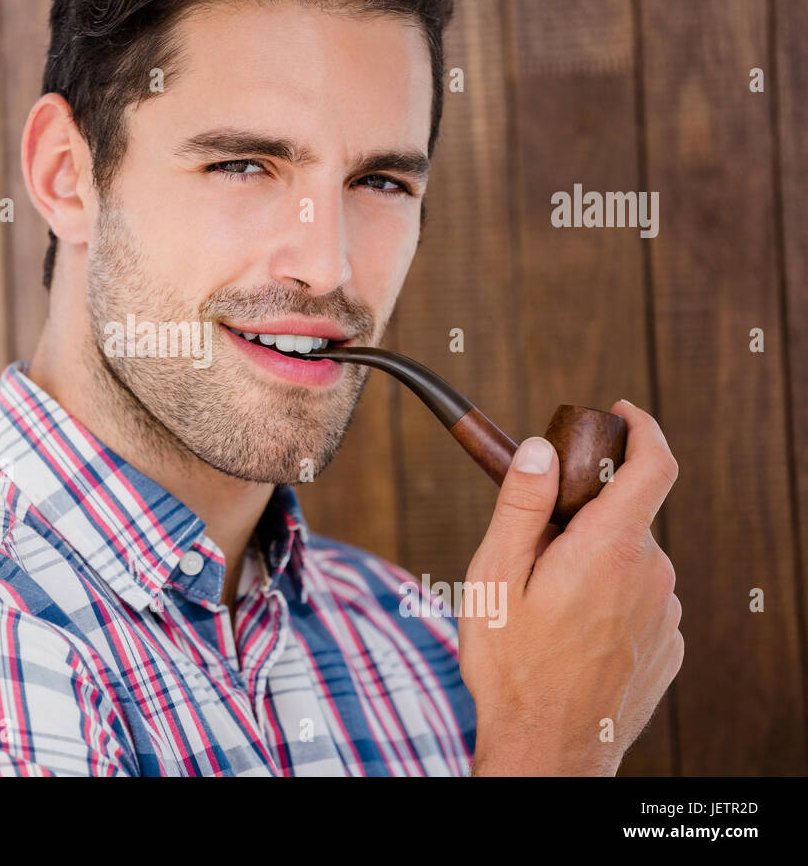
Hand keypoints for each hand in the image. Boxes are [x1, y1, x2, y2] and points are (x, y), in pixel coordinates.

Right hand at [459, 399, 681, 775]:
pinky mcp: (668, 647)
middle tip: (531, 554)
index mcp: (610, 548)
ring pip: (630, 562)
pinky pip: (640, 603)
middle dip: (583, 518)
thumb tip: (539, 450)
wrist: (549, 750)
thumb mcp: (497, 576)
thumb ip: (521, 506)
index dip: (642, 428)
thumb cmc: (512, 664)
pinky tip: (572, 637)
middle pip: (625, 517)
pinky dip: (610, 602)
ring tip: (545, 610)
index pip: (653, 465)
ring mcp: (665, 615)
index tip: (620, 414)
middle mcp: (651, 575)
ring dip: (595, 565)